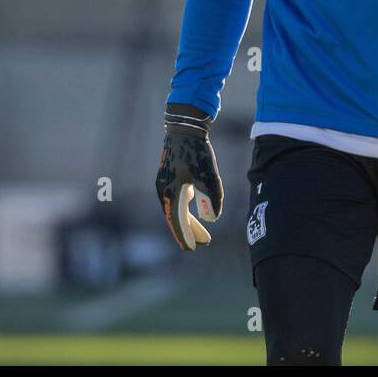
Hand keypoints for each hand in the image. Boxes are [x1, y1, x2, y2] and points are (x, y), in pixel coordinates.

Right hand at [154, 103, 222, 250]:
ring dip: (189, 221)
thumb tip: (213, 217)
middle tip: (203, 244)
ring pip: (177, 208)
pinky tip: (197, 208)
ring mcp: (166, 182)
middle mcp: (164, 189)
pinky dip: (187, 207)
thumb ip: (211, 197)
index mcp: (170, 191)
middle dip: (190, 231)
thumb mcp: (208, 175)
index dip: (185, 236)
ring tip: (204, 233)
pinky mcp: (171, 175)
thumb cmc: (196, 151)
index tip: (192, 249)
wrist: (185, 127)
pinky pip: (178, 197)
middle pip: (177, 217)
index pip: (177, 221)